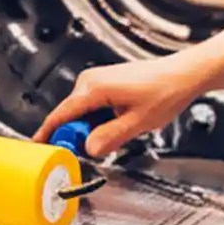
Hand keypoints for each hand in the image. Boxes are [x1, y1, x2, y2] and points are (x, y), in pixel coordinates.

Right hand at [33, 55, 204, 157]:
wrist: (183, 74)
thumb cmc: (165, 91)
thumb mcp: (138, 122)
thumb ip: (110, 138)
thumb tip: (89, 149)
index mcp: (93, 88)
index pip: (60, 116)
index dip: (49, 135)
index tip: (40, 150)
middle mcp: (89, 82)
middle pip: (69, 116)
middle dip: (77, 136)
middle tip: (94, 150)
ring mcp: (95, 82)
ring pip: (80, 114)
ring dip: (90, 129)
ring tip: (116, 134)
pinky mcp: (103, 84)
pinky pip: (90, 108)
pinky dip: (97, 121)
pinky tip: (116, 125)